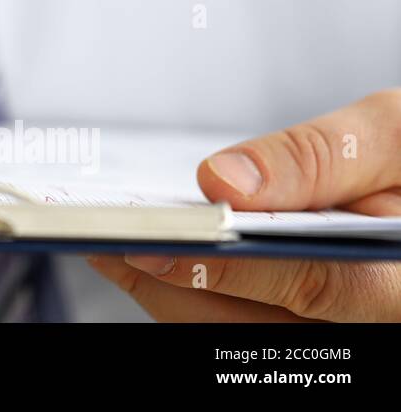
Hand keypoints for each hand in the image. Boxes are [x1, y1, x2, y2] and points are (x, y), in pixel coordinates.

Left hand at [88, 90, 400, 320]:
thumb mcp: (397, 137)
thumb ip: (319, 156)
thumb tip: (223, 180)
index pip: (313, 286)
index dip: (227, 267)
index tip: (151, 242)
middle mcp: (376, 323)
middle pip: (258, 326)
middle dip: (171, 284)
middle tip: (101, 238)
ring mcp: (344, 334)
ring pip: (241, 335)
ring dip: (172, 293)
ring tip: (113, 243)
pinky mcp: (317, 328)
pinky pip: (246, 324)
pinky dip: (198, 292)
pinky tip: (159, 254)